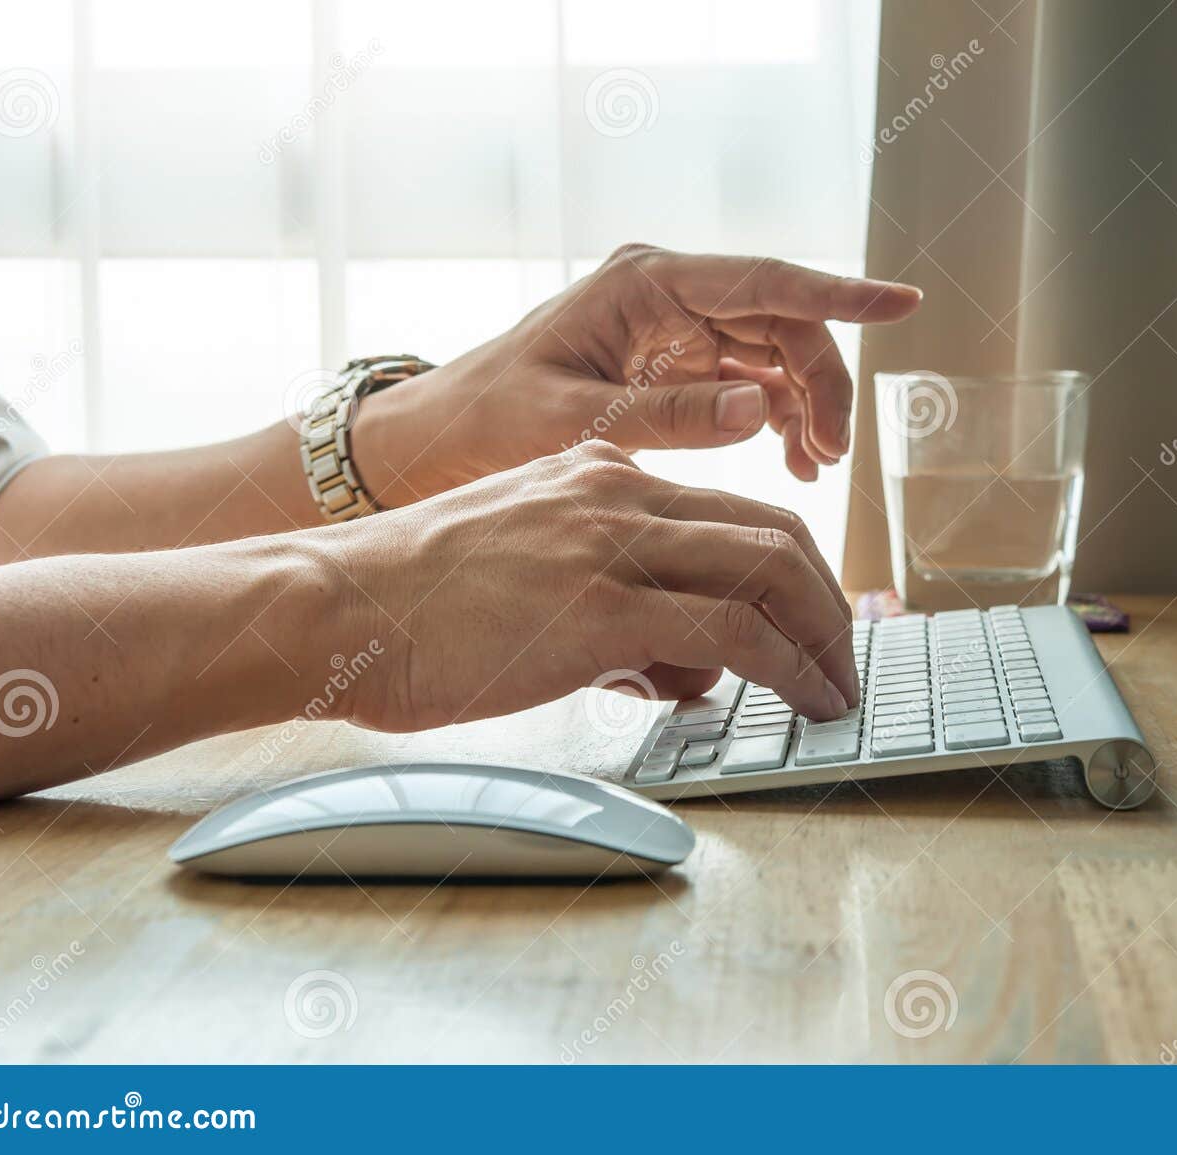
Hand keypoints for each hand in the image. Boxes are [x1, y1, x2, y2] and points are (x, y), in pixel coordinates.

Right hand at [332, 441, 858, 731]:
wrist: (331, 606)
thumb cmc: (411, 606)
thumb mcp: (528, 575)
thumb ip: (616, 605)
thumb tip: (689, 665)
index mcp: (600, 476)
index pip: (730, 513)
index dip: (792, 569)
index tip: (816, 616)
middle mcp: (618, 493)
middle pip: (771, 533)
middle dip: (826, 602)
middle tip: (845, 654)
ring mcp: (612, 544)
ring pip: (768, 571)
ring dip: (820, 637)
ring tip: (836, 689)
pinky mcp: (602, 607)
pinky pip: (733, 631)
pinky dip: (787, 666)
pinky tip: (804, 699)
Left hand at [358, 245, 921, 499]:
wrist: (451, 437)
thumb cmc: (494, 420)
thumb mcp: (572, 423)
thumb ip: (666, 417)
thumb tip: (758, 407)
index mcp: (644, 284)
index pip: (764, 281)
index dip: (840, 294)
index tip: (904, 303)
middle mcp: (670, 293)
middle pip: (783, 322)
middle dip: (821, 385)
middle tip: (830, 455)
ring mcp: (677, 325)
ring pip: (776, 352)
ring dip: (805, 406)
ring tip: (814, 470)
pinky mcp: (678, 360)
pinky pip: (751, 379)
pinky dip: (777, 417)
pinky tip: (789, 461)